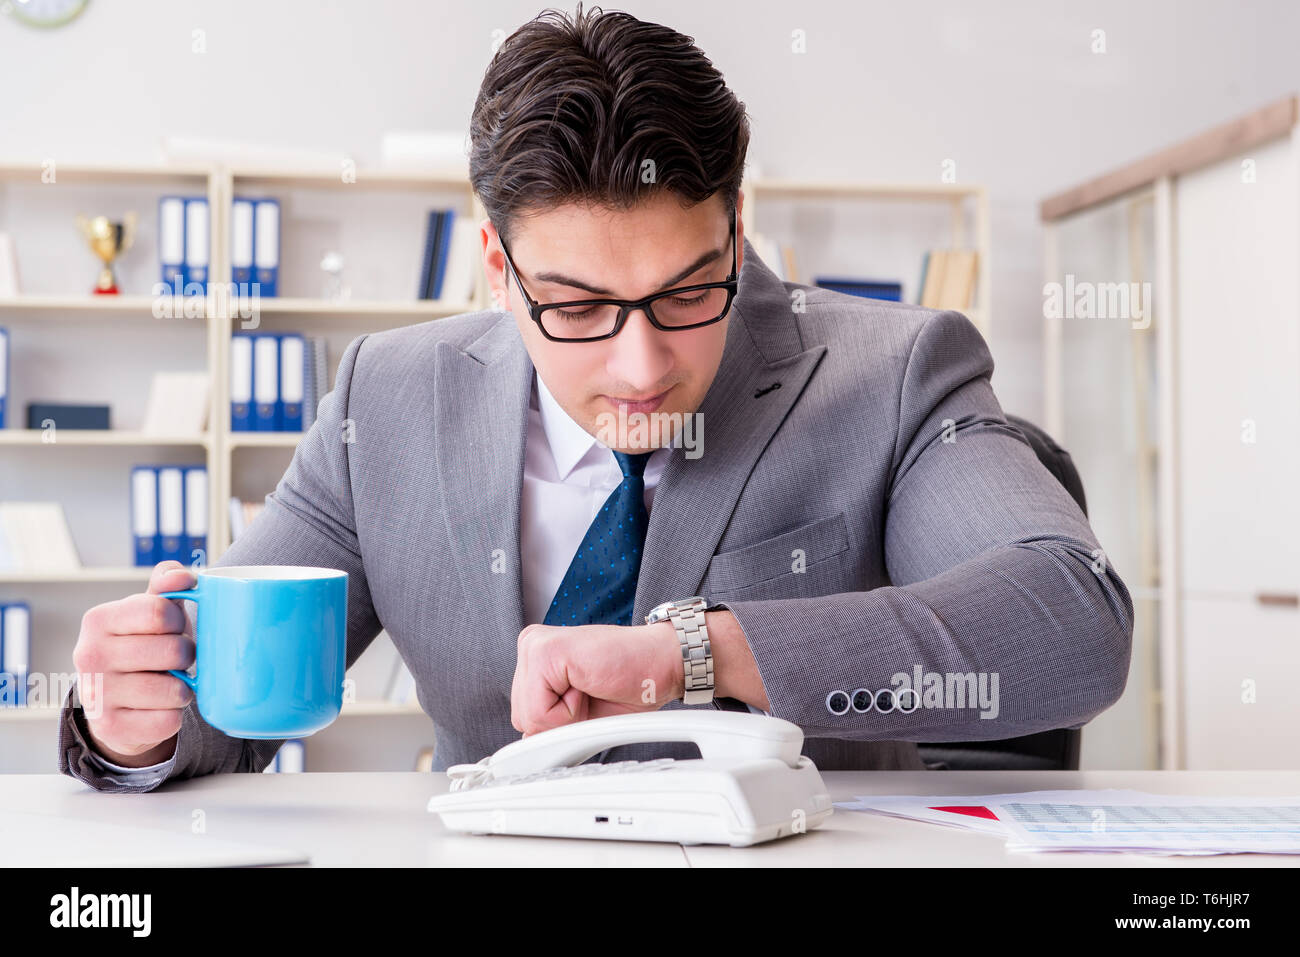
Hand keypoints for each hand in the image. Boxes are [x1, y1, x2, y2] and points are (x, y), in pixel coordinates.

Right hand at [71, 561, 196, 766]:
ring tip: (170, 683)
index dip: (179, 621)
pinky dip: (174, 715)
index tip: (174, 628)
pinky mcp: (110, 728)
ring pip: (174, 689)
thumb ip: (167, 584)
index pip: (158, 612)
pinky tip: (160, 707)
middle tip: (178, 659)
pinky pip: (168, 721)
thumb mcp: (149, 610)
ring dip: (183, 688)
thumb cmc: (142, 645)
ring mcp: (96, 694)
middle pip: (172, 651)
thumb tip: (183, 578)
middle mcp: (89, 656)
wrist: (117, 701)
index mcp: (99, 620)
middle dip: (187, 655)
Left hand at [510, 621, 682, 735]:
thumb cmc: (630, 683)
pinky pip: (539, 712)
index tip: (587, 702)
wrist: (663, 661)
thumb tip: (525, 747)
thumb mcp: (579, 713)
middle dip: (560, 722)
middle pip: (522, 718)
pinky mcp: (544, 651)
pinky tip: (589, 684)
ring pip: (529, 717)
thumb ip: (547, 723)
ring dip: (566, 716)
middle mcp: (531, 646)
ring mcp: (535, 645)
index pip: (524, 715)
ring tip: (591, 688)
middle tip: (591, 694)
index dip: (558, 724)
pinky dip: (569, 712)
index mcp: (536, 657)